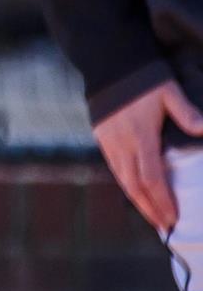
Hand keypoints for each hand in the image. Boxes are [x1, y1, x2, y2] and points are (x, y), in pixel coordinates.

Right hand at [92, 80, 202, 231]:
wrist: (108, 64)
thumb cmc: (143, 77)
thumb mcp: (168, 91)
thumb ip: (186, 113)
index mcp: (141, 136)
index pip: (151, 178)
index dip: (162, 201)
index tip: (173, 218)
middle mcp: (122, 144)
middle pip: (134, 187)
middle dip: (150, 209)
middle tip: (165, 226)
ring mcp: (110, 143)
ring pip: (122, 180)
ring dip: (138, 201)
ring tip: (152, 215)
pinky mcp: (103, 139)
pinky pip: (115, 168)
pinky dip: (127, 184)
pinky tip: (136, 191)